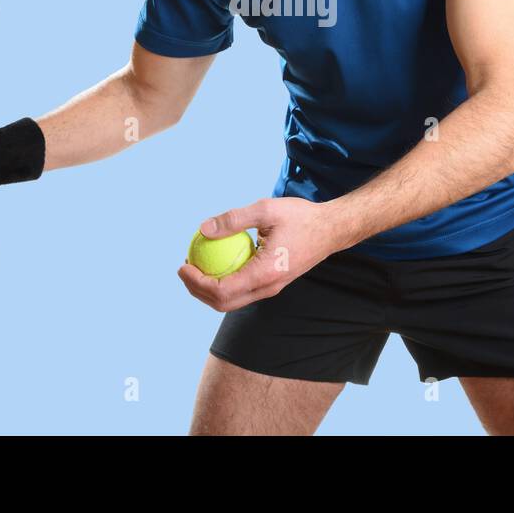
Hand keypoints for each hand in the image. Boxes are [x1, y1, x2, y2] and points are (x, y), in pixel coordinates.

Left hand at [177, 196, 341, 311]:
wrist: (331, 229)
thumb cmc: (301, 217)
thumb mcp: (266, 209)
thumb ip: (234, 219)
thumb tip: (203, 228)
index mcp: (265, 273)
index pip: (221, 289)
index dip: (196, 282)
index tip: (182, 265)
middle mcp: (268, 287)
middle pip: (223, 303)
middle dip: (197, 290)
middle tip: (183, 268)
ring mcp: (271, 288)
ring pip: (232, 301)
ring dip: (209, 289)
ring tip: (195, 265)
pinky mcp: (273, 283)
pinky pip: (242, 290)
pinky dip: (224, 282)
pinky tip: (217, 261)